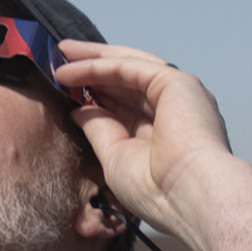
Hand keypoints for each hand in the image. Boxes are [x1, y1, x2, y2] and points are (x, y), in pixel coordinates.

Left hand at [51, 42, 239, 235]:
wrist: (189, 196)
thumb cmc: (159, 192)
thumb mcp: (116, 158)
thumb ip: (100, 130)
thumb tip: (80, 108)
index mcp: (166, 131)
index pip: (126, 103)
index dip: (97, 92)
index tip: (67, 88)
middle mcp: (176, 108)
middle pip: (128, 79)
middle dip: (93, 68)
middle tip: (62, 59)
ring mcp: (179, 93)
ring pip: (129, 67)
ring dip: (94, 59)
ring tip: (63, 54)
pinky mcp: (176, 82)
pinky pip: (130, 68)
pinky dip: (100, 65)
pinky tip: (73, 68)